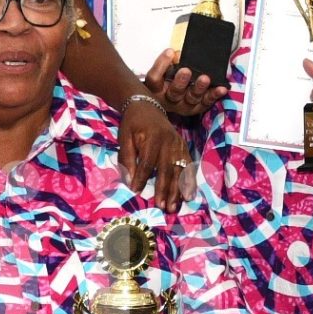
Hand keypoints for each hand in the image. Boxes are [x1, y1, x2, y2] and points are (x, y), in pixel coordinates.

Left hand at [119, 95, 194, 209]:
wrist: (147, 106)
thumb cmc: (132, 124)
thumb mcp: (124, 138)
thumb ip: (126, 159)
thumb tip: (129, 181)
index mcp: (153, 138)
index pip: (147, 163)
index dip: (142, 178)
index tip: (136, 192)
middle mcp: (169, 142)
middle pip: (167, 169)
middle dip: (165, 190)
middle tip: (162, 207)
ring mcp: (179, 145)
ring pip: (179, 171)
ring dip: (177, 191)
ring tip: (173, 207)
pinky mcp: (184, 147)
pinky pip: (188, 166)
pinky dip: (188, 182)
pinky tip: (188, 196)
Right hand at [143, 49, 227, 118]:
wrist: (176, 93)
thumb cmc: (168, 78)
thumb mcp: (165, 69)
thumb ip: (170, 62)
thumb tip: (177, 55)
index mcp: (157, 89)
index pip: (154, 79)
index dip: (161, 65)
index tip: (170, 51)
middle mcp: (169, 99)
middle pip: (174, 92)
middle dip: (180, 81)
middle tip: (186, 70)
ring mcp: (184, 105)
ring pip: (191, 98)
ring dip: (199, 88)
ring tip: (205, 78)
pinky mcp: (197, 108)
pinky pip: (206, 102)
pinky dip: (214, 95)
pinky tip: (221, 89)